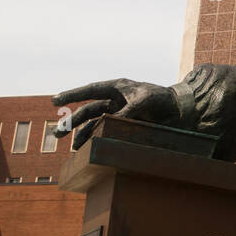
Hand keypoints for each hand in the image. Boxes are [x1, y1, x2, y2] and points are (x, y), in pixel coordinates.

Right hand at [52, 79, 179, 147]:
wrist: (179, 109)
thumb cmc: (162, 98)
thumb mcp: (145, 100)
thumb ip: (127, 111)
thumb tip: (110, 123)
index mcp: (118, 88)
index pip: (90, 90)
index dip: (72, 95)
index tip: (55, 100)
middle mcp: (114, 100)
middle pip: (88, 110)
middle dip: (72, 121)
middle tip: (57, 133)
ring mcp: (119, 113)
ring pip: (95, 123)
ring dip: (82, 133)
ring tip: (72, 145)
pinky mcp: (125, 125)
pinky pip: (107, 132)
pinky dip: (97, 138)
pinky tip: (89, 147)